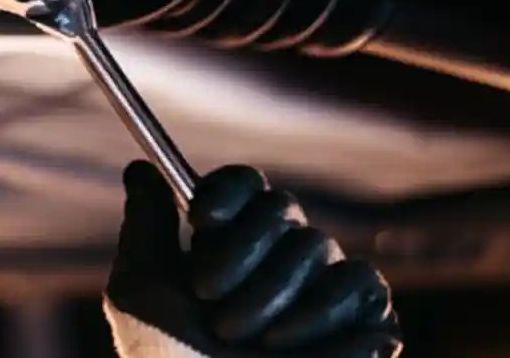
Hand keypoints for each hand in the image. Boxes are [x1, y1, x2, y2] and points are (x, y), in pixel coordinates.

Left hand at [105, 161, 400, 357]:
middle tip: (209, 297)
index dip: (228, 191)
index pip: (245, 187)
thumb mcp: (142, 296)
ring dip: (270, 295)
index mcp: (228, 247)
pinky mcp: (368, 321)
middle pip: (280, 206)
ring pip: (316, 243)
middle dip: (240, 251)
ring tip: (243, 341)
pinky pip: (360, 280)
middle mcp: (280, 261)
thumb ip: (145, 228)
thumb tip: (140, 169)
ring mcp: (326, 289)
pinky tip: (290, 347)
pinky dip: (321, 311)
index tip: (202, 217)